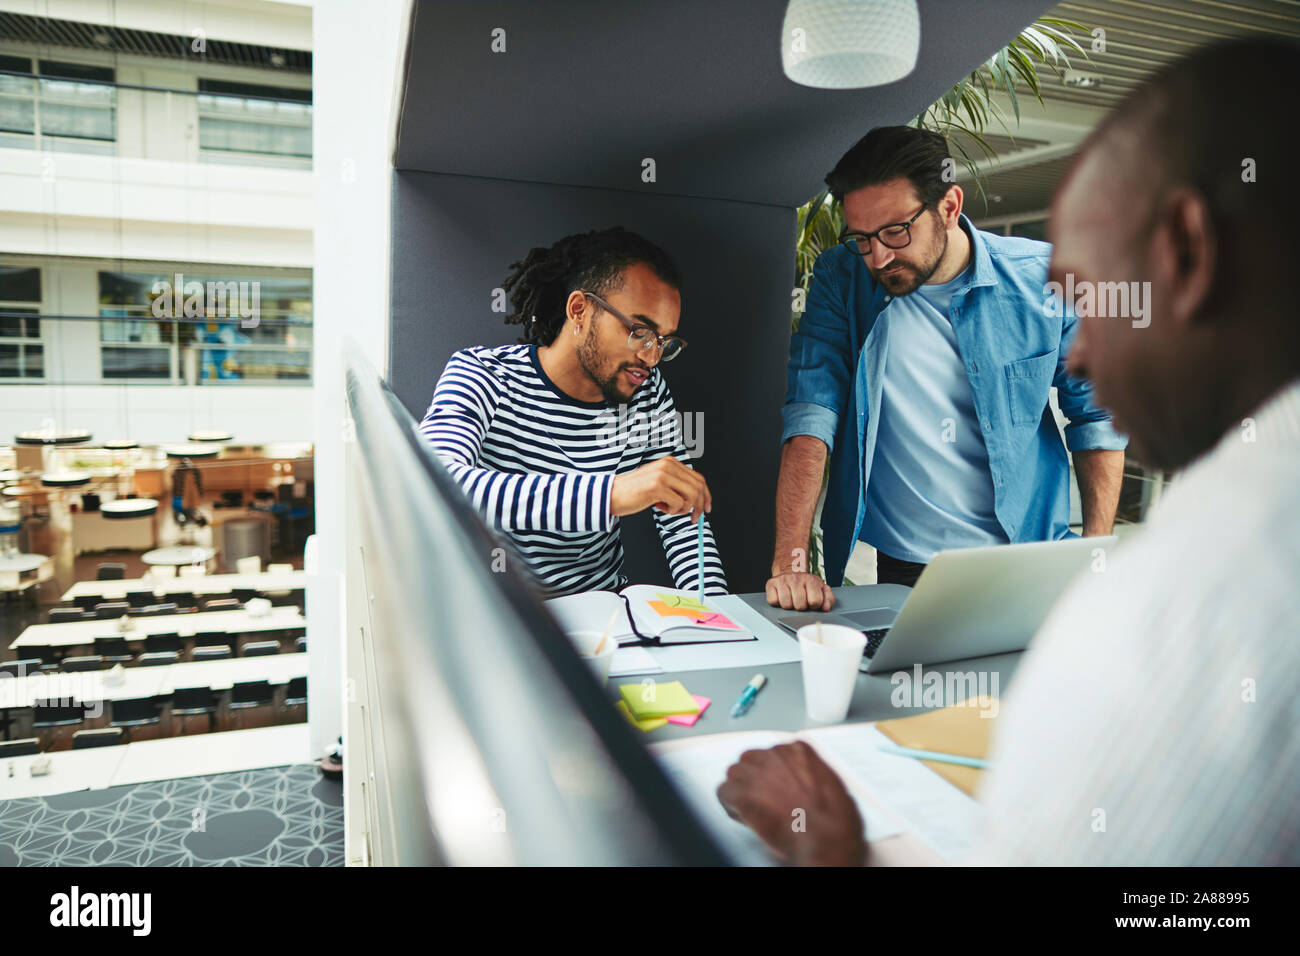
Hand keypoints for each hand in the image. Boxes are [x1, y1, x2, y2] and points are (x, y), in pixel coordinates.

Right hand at [610, 456, 711, 521]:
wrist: (612, 494)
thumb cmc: (635, 491)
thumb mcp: (659, 481)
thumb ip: (676, 484)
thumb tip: (698, 499)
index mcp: (670, 462)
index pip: (698, 478)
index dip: (706, 495)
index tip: (706, 508)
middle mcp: (668, 465)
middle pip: (698, 487)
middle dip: (699, 506)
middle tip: (693, 518)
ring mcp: (663, 475)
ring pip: (690, 496)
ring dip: (682, 509)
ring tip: (668, 509)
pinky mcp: (657, 487)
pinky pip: (677, 503)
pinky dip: (671, 511)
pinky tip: (658, 507)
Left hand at [716, 742, 865, 865]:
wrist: (826, 838)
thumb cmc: (836, 820)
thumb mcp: (831, 785)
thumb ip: (809, 775)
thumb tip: (801, 784)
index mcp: (799, 750)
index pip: (774, 753)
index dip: (773, 775)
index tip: (777, 789)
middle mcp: (775, 753)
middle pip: (752, 760)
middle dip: (755, 780)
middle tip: (764, 802)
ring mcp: (756, 770)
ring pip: (735, 774)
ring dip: (741, 791)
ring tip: (754, 811)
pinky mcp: (741, 790)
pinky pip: (724, 793)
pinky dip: (731, 806)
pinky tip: (744, 817)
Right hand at [765, 569, 834, 610]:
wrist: (791, 568)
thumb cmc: (806, 582)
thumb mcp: (821, 588)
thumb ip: (828, 598)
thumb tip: (826, 608)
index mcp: (811, 580)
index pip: (815, 602)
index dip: (813, 605)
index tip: (811, 601)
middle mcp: (796, 579)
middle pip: (800, 606)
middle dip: (801, 606)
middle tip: (800, 599)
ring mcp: (783, 581)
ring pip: (786, 605)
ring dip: (789, 605)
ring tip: (791, 598)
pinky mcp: (771, 584)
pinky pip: (773, 601)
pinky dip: (776, 601)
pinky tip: (781, 596)